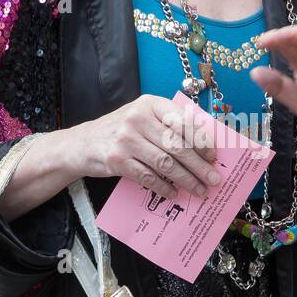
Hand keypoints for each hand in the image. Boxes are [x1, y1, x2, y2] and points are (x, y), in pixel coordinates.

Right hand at [74, 94, 222, 201]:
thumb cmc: (121, 130)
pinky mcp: (117, 160)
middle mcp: (138, 119)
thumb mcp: (143, 116)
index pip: (182, 121)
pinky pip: (148, 176)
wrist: (83, 143)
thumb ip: (168, 123)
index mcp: (150, 104)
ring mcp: (126, 140)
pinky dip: (164, 187)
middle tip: (213, 178)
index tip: (213, 155)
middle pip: (176, 145)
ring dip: (186, 179)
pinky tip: (174, 193)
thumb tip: (203, 144)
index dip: (201, 140)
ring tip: (199, 189)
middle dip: (199, 165)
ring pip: (165, 163)